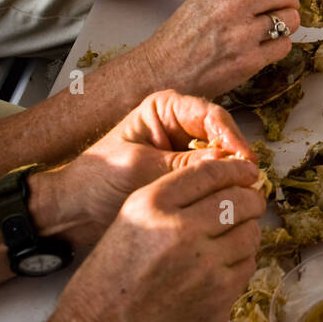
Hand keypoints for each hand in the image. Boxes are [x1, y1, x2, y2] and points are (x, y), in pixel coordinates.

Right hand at [48, 158, 263, 321]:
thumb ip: (172, 198)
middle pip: (241, 200)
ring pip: (251, 233)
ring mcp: (206, 266)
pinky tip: (218, 269)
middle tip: (248, 204)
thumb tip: (224, 180)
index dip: (236, 169)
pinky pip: (247, 266)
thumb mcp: (129, 222)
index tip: (246, 172)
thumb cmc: (107, 282)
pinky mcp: (220, 297)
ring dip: (245, 232)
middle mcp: (182, 231)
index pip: (212, 171)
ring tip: (228, 239)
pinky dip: (239, 263)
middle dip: (249, 200)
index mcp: (153, 206)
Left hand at [53, 90, 253, 244]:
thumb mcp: (139, 169)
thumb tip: (227, 166)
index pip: (210, 115)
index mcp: (164, 108)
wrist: (72, 213)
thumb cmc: (94, 182)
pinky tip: (227, 202)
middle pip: (222, 136)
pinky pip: (211, 178)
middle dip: (235, 158)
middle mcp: (178, 125)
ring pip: (221, 158)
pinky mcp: (184, 176)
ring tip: (243, 194)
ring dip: (231, 175)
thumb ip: (182, 165)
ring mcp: (183, 151)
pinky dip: (220, 189)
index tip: (246, 161)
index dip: (232, 137)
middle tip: (250, 182)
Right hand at [135, 0, 301, 98]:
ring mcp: (242, 34)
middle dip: (290, 3)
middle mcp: (231, 6)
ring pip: (290, 19)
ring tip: (274, 33)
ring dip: (287, 26)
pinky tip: (265, 49)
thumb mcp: (202, 0)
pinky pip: (284, 46)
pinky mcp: (249, 60)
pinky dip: (279, 47)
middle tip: (286, 12)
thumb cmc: (181, 38)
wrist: (160, 72)